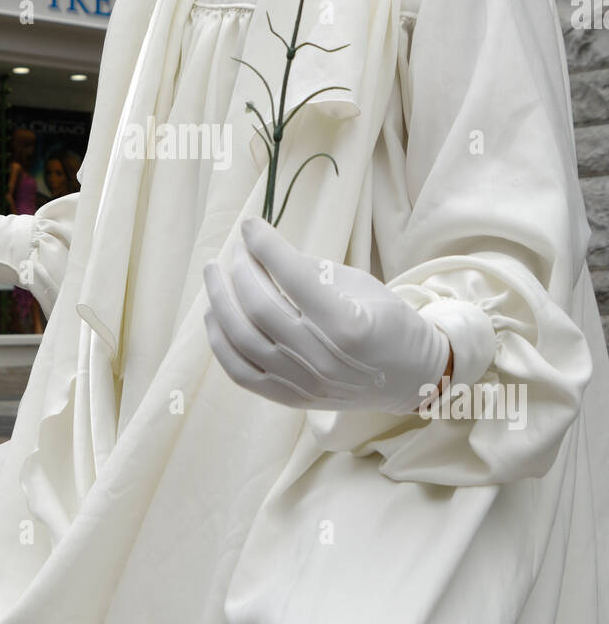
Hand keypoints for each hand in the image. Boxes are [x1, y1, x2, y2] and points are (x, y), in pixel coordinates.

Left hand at [203, 217, 450, 414]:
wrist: (410, 377)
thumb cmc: (388, 322)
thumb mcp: (362, 285)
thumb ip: (311, 270)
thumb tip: (262, 250)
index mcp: (349, 326)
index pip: (293, 277)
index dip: (265, 245)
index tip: (249, 225)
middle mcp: (323, 359)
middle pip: (260, 307)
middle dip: (240, 270)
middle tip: (236, 249)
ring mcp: (304, 384)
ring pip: (242, 339)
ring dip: (220, 301)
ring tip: (214, 274)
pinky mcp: (290, 399)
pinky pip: (240, 372)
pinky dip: (219, 341)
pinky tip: (213, 313)